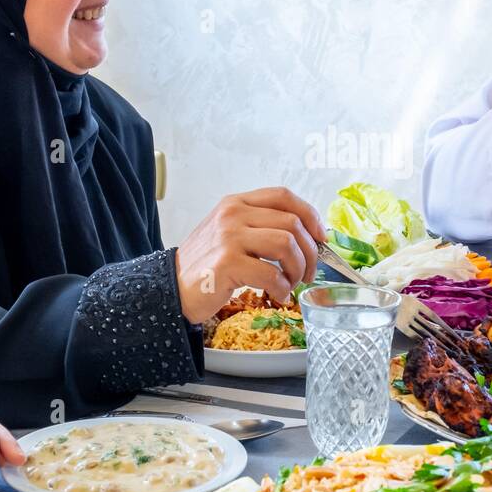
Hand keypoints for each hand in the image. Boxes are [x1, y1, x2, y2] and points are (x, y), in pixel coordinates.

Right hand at [175, 187, 326, 322]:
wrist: (171, 288)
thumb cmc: (206, 265)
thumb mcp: (230, 233)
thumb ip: (261, 227)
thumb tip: (308, 238)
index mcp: (236, 203)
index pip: (284, 196)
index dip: (310, 215)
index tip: (321, 237)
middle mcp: (233, 214)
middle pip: (292, 223)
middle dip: (310, 252)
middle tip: (308, 272)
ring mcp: (229, 237)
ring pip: (286, 245)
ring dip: (297, 270)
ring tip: (291, 284)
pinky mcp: (228, 262)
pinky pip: (272, 274)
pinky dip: (282, 288)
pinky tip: (278, 295)